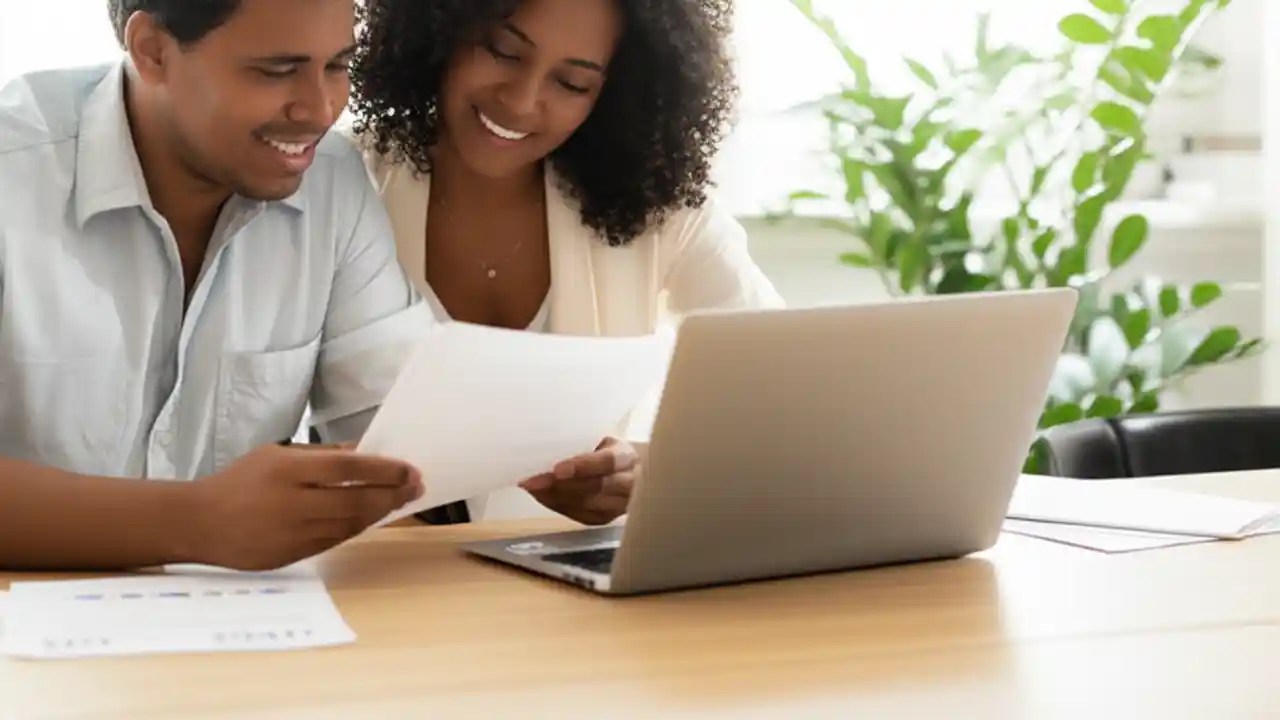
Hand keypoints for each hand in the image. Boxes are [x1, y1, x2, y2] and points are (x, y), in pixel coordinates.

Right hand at [185, 444, 422, 570]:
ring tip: (399, 500)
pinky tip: (371, 517)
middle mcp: (292, 504)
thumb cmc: (239, 482)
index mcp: (287, 471)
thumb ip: (320, 455)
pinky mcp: (292, 556)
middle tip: (416, 486)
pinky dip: (357, 528)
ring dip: (379, 513)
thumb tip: (363, 452)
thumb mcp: (276, 455)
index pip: (348, 468)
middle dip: (392, 494)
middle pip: (356, 501)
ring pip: (350, 525)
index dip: (384, 469)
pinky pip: (335, 541)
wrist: (198, 524)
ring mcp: (292, 534)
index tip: (410, 469)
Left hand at [520, 438, 637, 525]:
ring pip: (586, 504)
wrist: (627, 470)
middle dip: (561, 485)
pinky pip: (578, 515)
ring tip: (531, 487)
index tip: (557, 469)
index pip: (608, 462)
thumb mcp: (599, 439)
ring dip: (555, 497)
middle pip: (595, 487)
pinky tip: (541, 495)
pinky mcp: (605, 519)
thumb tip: (543, 446)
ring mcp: (618, 506)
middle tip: (533, 481)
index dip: (583, 466)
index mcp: (627, 456)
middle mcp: (629, 484)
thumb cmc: (605, 449)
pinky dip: (556, 505)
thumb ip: (581, 444)